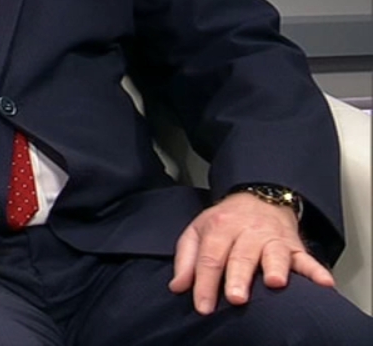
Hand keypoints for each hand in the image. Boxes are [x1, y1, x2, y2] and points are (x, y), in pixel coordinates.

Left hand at [169, 190, 334, 313]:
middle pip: (241, 257)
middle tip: (236, 298)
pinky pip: (307, 259)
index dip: (205, 284)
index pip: (210, 258)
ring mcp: (273, 239)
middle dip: (238, 278)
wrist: (258, 197)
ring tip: (275, 283)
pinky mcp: (295, 246)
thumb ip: (186, 259)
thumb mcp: (198, 230)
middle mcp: (247, 233)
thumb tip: (178, 287)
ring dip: (276, 268)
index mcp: (220, 228)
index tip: (203, 307)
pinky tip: (324, 283)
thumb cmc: (225, 221)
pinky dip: (316, 270)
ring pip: (274, 254)